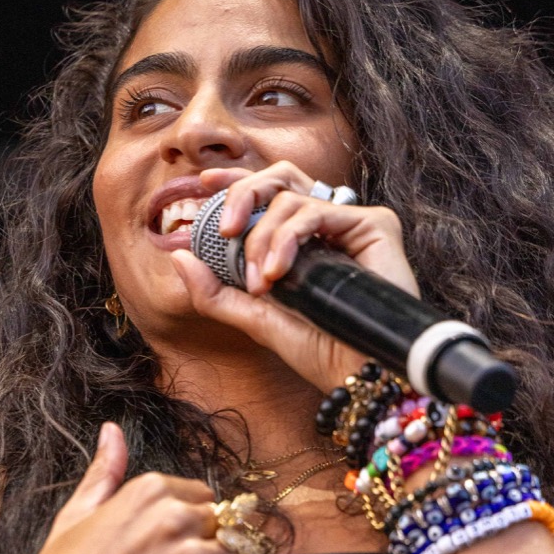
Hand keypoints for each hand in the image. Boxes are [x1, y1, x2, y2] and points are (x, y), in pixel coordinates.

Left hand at [170, 161, 420, 394]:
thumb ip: (215, 292)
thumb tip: (179, 257)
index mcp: (303, 239)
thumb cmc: (318, 349)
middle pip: (280, 179)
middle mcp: (328, 225)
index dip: (237, 180)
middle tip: (223, 230)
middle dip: (242, 194)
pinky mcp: (375, 225)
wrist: (358, 373)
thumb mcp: (254, 318)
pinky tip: (278, 273)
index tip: (203, 183)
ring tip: (261, 281)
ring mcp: (351, 223)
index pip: (270, 193)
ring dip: (262, 238)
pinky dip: (287, 238)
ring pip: (290, 197)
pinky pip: (316, 211)